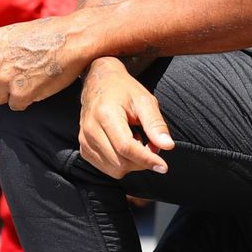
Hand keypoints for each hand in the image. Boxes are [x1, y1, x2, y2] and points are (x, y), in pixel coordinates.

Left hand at [0, 14, 89, 109]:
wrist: (73, 38)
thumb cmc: (49, 34)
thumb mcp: (14, 34)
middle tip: (14, 80)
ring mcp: (5, 78)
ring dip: (11, 94)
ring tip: (30, 81)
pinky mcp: (20, 94)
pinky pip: (15, 106)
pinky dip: (27, 100)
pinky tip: (39, 86)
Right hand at [77, 57, 173, 179]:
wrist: (99, 82)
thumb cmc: (124, 90)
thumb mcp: (145, 100)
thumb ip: (156, 124)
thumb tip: (168, 146)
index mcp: (105, 114)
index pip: (126, 147)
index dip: (146, 159)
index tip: (163, 166)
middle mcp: (91, 129)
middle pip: (121, 162)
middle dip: (142, 161)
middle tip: (152, 145)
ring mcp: (85, 140)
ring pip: (114, 169)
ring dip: (132, 163)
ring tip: (136, 141)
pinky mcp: (84, 148)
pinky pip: (106, 168)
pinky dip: (121, 163)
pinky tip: (124, 147)